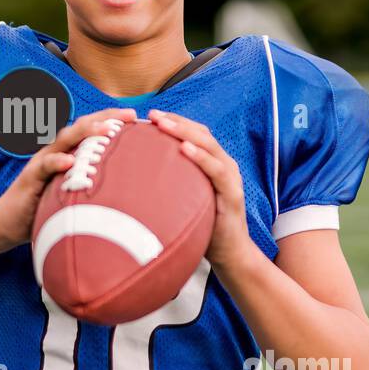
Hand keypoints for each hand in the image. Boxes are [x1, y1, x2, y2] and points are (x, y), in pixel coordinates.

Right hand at [0, 107, 138, 249]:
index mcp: (67, 153)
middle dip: (105, 117)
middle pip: (81, 127)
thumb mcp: (72, 193)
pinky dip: (57, 162)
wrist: (7, 223)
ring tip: (106, 130)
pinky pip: (44, 166)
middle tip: (129, 115)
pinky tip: (70, 162)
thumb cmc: (43, 208)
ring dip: (85, 132)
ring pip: (63, 140)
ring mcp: (41, 162)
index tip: (135, 117)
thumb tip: (124, 190)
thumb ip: (90, 186)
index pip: (91, 130)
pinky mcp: (30, 178)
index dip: (112, 120)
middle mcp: (55, 152)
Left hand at [148, 108, 257, 277]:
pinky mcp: (232, 192)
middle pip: (201, 133)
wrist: (230, 255)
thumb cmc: (203, 228)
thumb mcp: (184, 201)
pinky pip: (215, 170)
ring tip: (163, 124)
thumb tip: (136, 179)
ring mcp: (230, 177)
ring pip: (208, 145)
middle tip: (152, 114)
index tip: (149, 116)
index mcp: (212, 163)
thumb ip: (171, 185)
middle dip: (176, 121)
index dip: (174, 122)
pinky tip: (183, 149)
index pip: (194, 134)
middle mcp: (224, 165)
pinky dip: (200, 157)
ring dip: (184, 132)